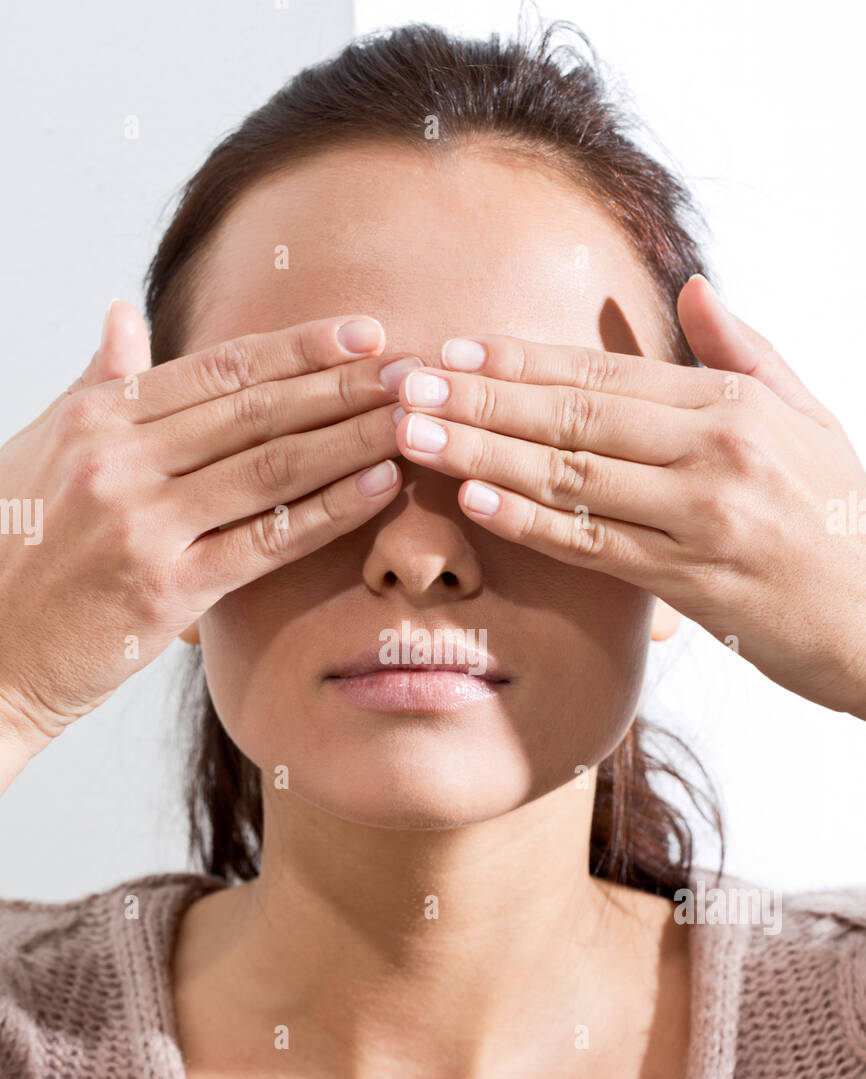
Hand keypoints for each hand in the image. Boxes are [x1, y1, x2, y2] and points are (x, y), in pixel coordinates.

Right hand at [0, 302, 411, 767]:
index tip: (364, 333)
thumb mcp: (42, 451)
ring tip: (414, 420)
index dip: (299, 349)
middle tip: (416, 371)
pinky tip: (379, 486)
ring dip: (352, 439)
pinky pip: (266, 541)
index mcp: (98, 419)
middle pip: (257, 411)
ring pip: (271, 468)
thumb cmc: (13, 549)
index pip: (219, 371)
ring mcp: (142, 524)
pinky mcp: (165, 590)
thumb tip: (122, 313)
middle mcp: (119, 461)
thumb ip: (97, 384)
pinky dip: (329, 510)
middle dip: (344, 386)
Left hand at [394, 276, 865, 716]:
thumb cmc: (841, 515)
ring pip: (571, 476)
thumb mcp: (806, 415)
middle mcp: (710, 452)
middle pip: (573, 417)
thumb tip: (689, 287)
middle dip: (481, 398)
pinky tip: (474, 499)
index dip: (522, 360)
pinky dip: (530, 521)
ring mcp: (698, 516)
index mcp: (730, 405)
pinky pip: (592, 545)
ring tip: (416, 435)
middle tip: (407, 385)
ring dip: (484, 452)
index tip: (456, 349)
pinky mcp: (690, 579)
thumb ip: (741, 350)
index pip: (604, 374)